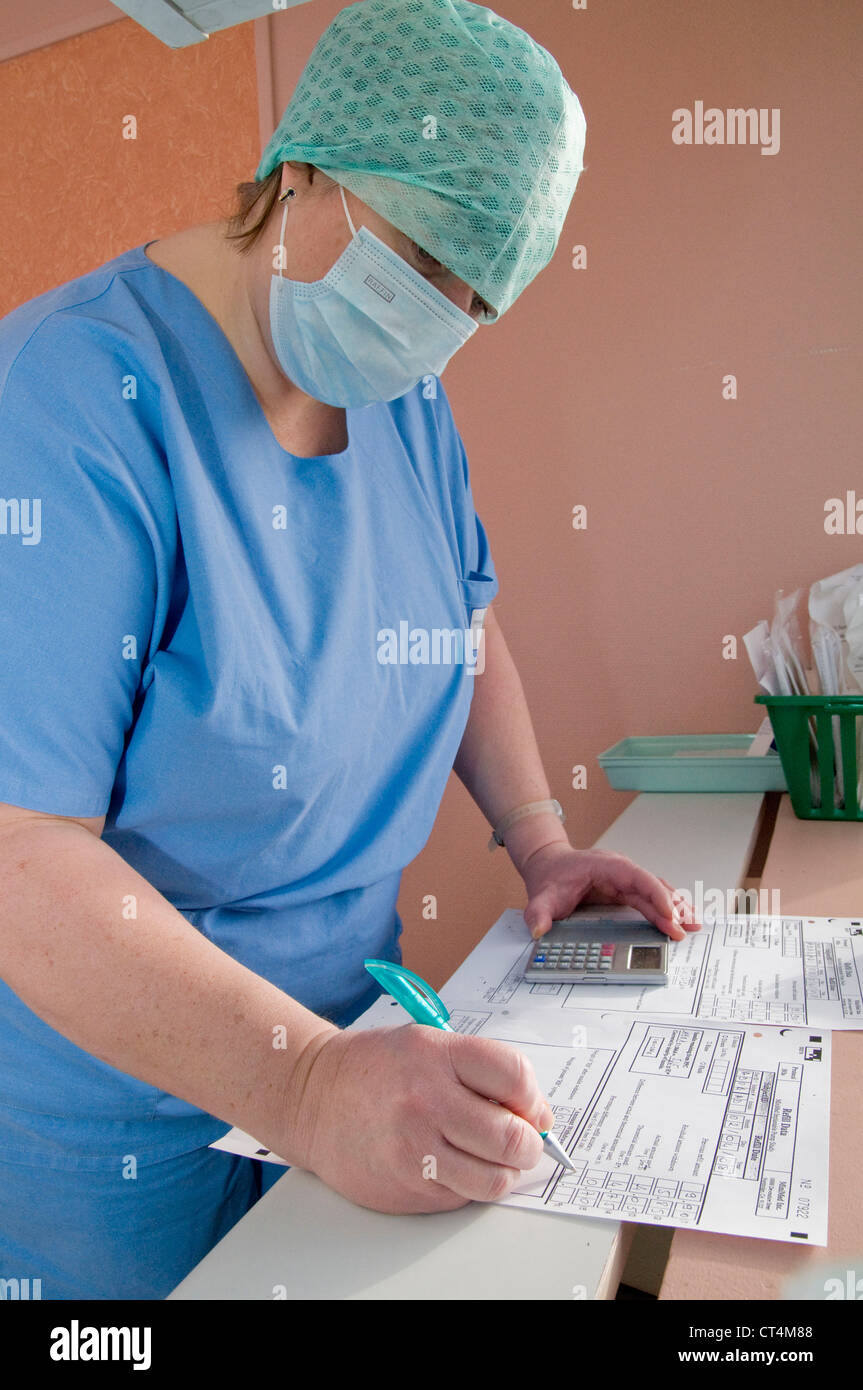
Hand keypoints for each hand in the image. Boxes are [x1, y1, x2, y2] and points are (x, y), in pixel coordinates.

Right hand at [285, 1024, 554, 1213]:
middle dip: (530, 1143)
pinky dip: (469, 1185)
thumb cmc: (374, 1069)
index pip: (514, 1077)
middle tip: (523, 1140)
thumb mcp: (427, 1044)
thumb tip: (535, 1114)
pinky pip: (463, 1197)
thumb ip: (480, 1071)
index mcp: (436, 1056)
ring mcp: (415, 1149)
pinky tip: (451, 1164)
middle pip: (512, 1136)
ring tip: (491, 1157)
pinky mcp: (407, 1188)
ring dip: (504, 1171)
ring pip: (494, 1179)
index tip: (533, 1109)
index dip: (534, 1098)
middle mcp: (426, 1101)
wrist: (313, 1098)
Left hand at [520, 842, 700, 940]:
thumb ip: (539, 912)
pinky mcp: (626, 890)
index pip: (637, 877)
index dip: (655, 894)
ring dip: (675, 908)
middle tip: (686, 928)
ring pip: (656, 892)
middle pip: (652, 886)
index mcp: (606, 866)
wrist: (548, 865)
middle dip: (671, 907)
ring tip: (694, 925)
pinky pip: (651, 898)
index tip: (669, 913)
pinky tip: (681, 919)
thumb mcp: (541, 895)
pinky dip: (667, 909)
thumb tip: (538, 929)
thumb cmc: (550, 876)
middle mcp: (621, 871)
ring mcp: (625, 880)